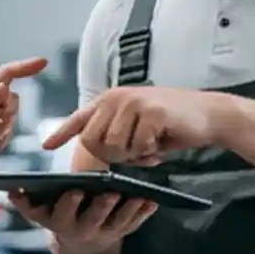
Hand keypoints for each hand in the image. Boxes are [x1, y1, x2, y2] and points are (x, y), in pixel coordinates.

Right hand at [9, 190, 156, 253]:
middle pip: (94, 220)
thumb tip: (11, 190)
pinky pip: (135, 224)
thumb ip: (26, 202)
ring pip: (119, 223)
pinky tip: (153, 200)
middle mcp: (84, 232)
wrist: (79, 248)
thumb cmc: (57, 218)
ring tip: (140, 193)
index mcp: (62, 224)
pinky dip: (144, 213)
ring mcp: (105, 234)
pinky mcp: (122, 233)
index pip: (64, 214)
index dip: (69, 203)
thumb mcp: (40, 213)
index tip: (75, 189)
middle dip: (103, 206)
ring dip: (130, 209)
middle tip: (113, 190)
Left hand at [42, 86, 234, 163]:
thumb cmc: (171, 125)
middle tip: (135, 152)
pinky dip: (149, 151)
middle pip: (92, 141)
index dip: (61, 134)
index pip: (79, 119)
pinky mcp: (150, 112)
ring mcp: (133, 102)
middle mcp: (117, 97)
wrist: (209, 115)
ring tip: (149, 144)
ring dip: (132, 155)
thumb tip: (98, 155)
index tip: (46, 146)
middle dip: (111, 156)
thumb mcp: (137, 127)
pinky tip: (160, 141)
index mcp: (111, 100)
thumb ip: (116, 135)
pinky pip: (138, 146)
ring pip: (114, 146)